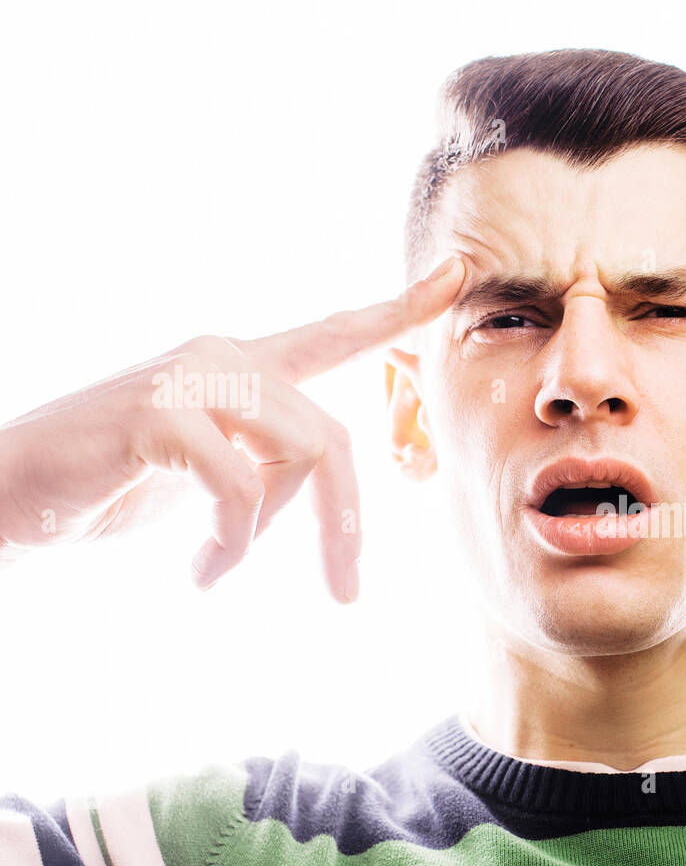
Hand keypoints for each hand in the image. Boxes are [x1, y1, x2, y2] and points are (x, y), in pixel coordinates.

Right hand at [0, 256, 465, 600]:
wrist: (7, 495)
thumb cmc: (112, 487)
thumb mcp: (213, 477)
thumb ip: (269, 465)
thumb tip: (324, 492)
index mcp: (244, 369)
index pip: (336, 334)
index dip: (400, 310)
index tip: (460, 275)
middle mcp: (225, 357)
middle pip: (336, 440)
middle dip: (345, 525)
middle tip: (344, 590)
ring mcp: (190, 377)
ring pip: (304, 455)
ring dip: (275, 534)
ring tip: (222, 569)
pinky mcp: (157, 413)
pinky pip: (241, 484)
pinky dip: (234, 541)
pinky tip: (205, 570)